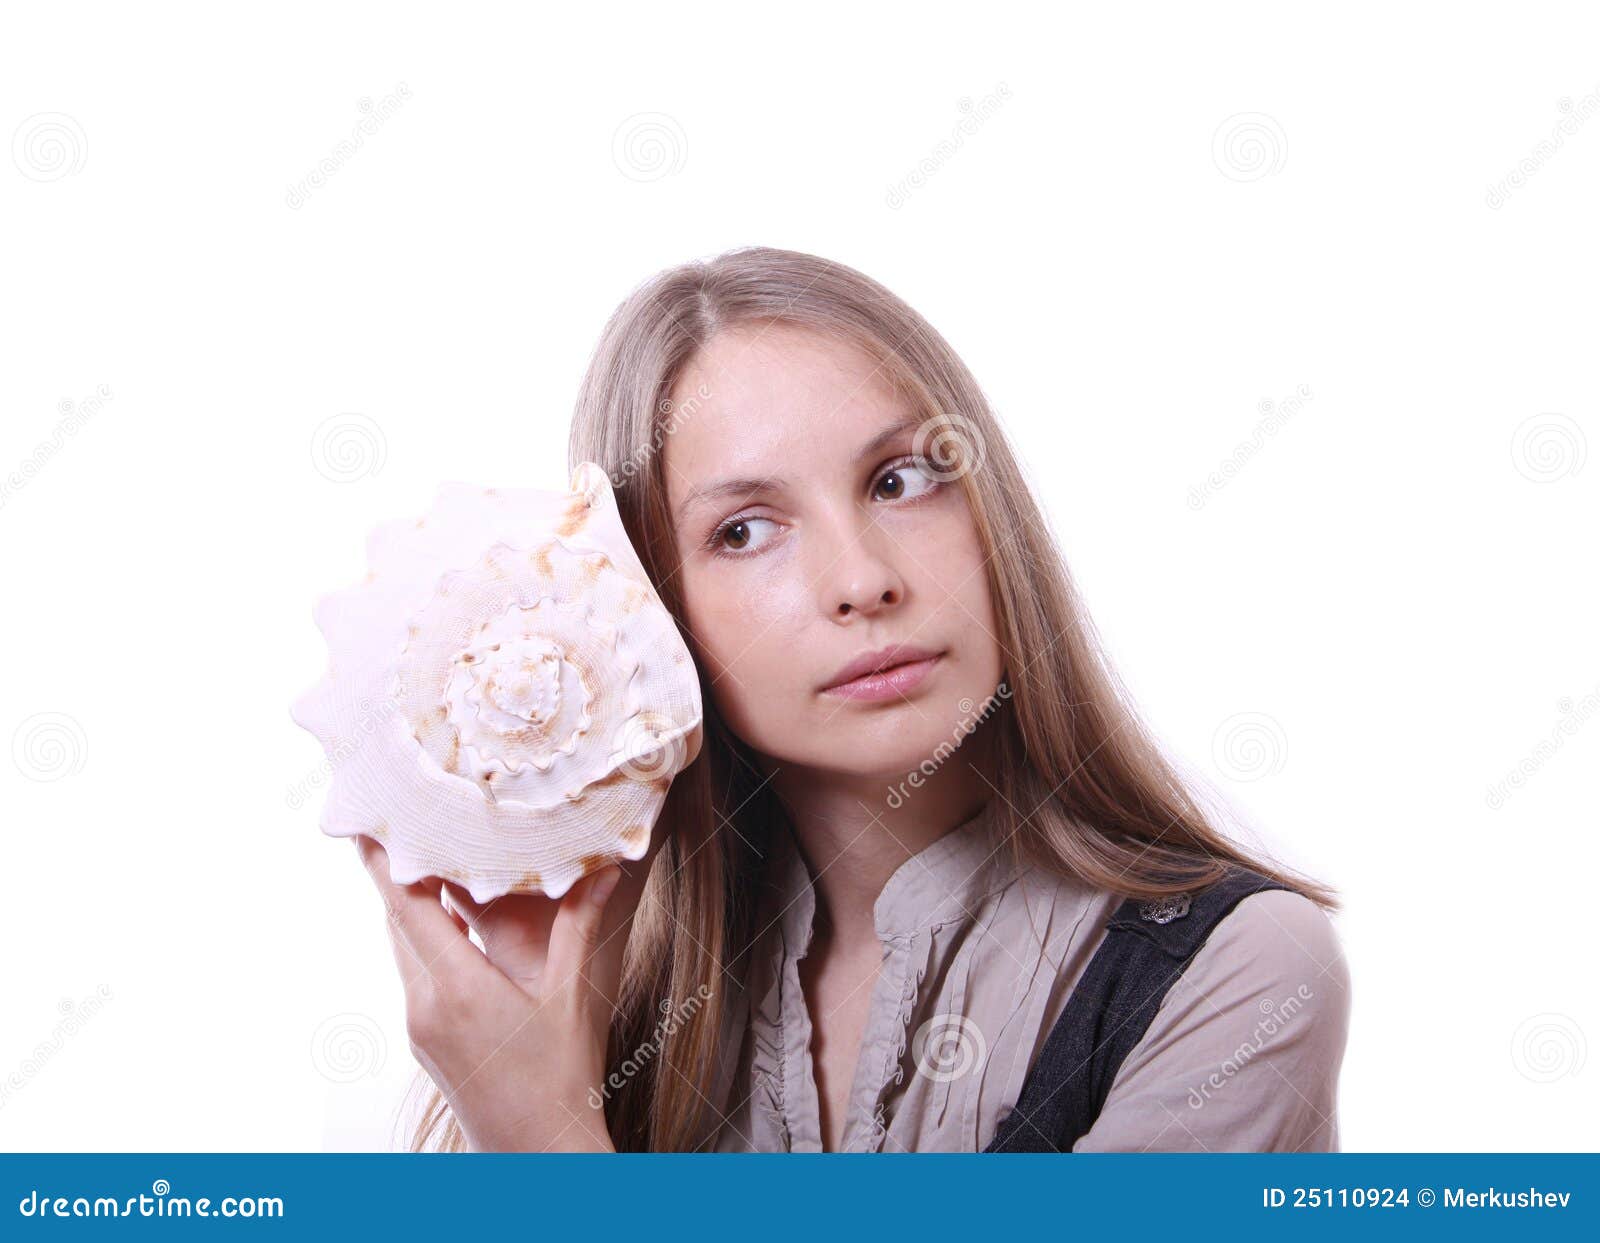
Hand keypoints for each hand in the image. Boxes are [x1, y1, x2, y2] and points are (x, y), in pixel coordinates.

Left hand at [354, 833, 657, 1151]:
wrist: (536, 1153)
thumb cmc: (559, 1078)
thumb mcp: (571, 996)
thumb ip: (581, 925)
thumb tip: (606, 869)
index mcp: (456, 987)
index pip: (405, 908)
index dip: (383, 862)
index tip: (368, 822)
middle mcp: (424, 1004)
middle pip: (397, 922)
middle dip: (400, 873)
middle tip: (406, 823)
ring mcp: (419, 1025)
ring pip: (403, 948)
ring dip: (412, 907)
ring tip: (428, 862)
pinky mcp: (423, 1039)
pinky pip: (414, 973)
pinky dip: (424, 939)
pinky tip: (449, 922)